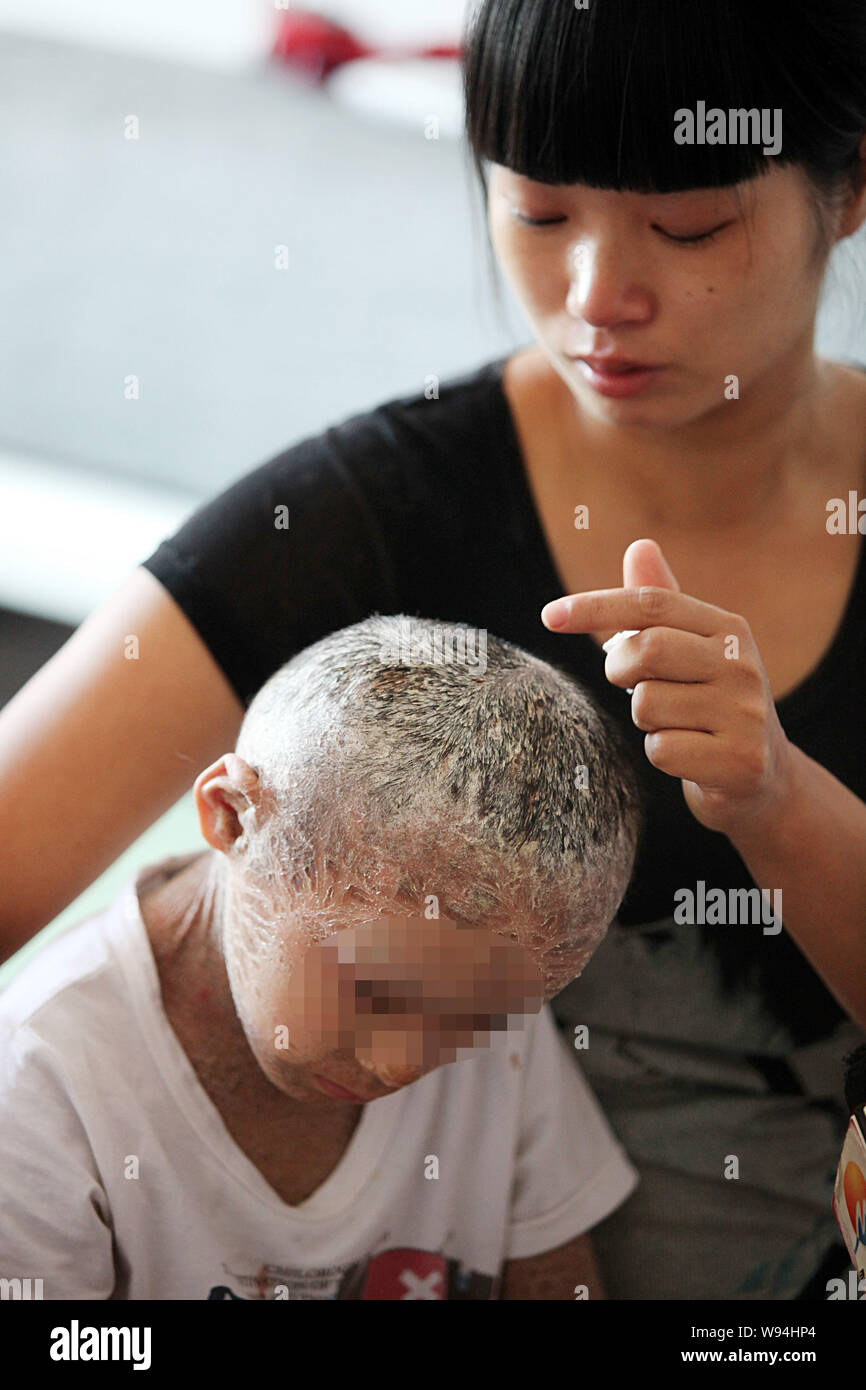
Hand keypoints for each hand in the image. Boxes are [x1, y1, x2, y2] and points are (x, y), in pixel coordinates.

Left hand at [540, 538, 794, 840]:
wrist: (764, 779)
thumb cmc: (713, 705)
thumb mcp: (694, 651)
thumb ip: (662, 606)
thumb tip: (639, 545)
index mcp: (729, 630)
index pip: (653, 603)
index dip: (596, 606)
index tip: (549, 616)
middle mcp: (743, 665)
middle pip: (647, 649)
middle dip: (620, 669)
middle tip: (631, 684)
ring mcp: (745, 714)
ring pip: (647, 705)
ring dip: (644, 719)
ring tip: (675, 724)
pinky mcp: (739, 761)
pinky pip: (662, 750)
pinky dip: (661, 754)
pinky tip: (688, 755)